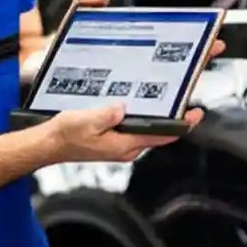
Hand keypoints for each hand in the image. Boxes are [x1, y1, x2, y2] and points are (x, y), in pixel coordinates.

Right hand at [46, 103, 177, 162]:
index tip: (195, 114)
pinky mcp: (114, 140)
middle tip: (186, 99)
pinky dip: (142, 117)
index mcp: (124, 145)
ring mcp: (121, 145)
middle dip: (174, 118)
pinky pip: (134, 129)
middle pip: (158, 133)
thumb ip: (106, 115)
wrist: (50, 145)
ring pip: (147, 130)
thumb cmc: (65, 136)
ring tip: (168, 98)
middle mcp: (126, 148)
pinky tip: (138, 104)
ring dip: (158, 117)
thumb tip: (123, 108)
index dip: (181, 125)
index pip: (161, 136)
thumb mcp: (85, 121)